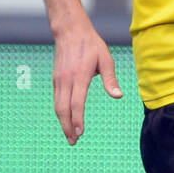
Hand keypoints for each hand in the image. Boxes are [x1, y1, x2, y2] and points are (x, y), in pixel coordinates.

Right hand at [52, 22, 122, 143]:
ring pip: (58, 106)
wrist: (70, 31)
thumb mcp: (106, 60)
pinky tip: (65, 120)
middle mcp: (66, 80)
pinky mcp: (56, 79)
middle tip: (73, 142)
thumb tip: (118, 96)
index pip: (77, 103)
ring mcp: (58, 80)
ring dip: (63, 122)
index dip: (77, 120)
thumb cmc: (91, 45)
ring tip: (69, 136)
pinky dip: (60, 112)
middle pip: (63, 109)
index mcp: (79, 76)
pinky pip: (56, 100)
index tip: (80, 133)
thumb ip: (110, 80)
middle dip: (67, 127)